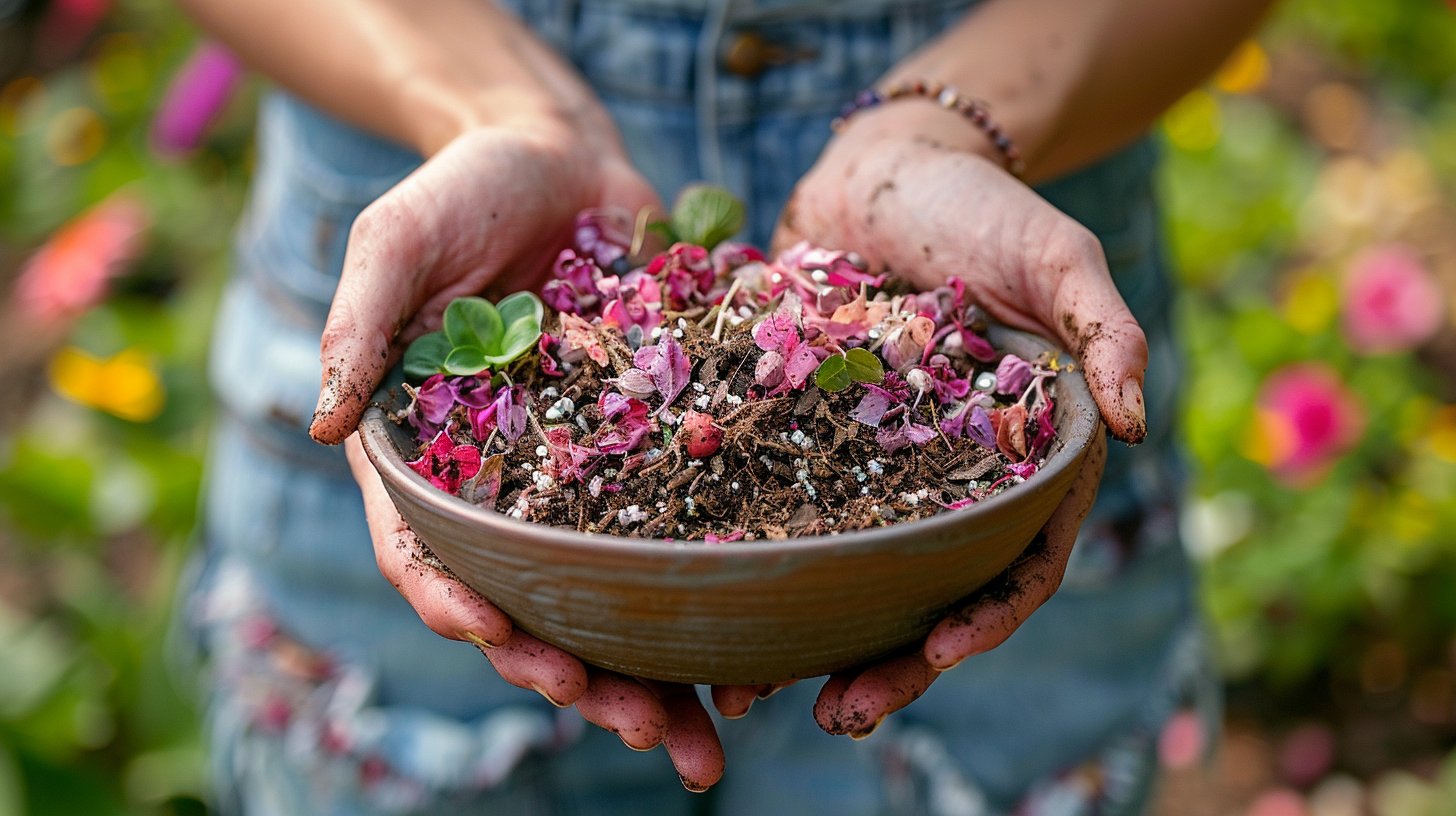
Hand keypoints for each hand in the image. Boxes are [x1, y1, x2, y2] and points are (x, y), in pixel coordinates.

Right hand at [318, 119, 731, 789]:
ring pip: (615, 591)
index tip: (503, 639)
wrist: (557, 155)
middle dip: (577, 672)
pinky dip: (716, 586)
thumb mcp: (395, 242)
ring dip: (657, 666)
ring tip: (709, 728)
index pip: (429, 550)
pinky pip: (681, 525)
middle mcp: (506, 483)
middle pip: (533, 601)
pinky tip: (767, 641)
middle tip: (638, 725)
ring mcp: (583, 473)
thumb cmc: (457, 192)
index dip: (459, 603)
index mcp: (428, 454)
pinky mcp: (652, 443)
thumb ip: (360, 322)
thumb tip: (318, 417)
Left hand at [773, 105, 1145, 736]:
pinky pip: (778, 510)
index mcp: (1023, 458)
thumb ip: (1103, 331)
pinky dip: (752, 560)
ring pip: (849, 573)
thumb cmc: (984, 205)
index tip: (943, 644)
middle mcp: (948, 479)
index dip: (990, 610)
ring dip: (812, 637)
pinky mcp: (806, 440)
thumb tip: (1140, 425)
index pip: (1020, 557)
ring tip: (755, 694)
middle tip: (842, 712)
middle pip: (928, 591)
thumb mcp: (1057, 255)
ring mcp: (874, 467)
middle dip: (893, 660)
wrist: (883, 168)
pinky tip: (702, 600)